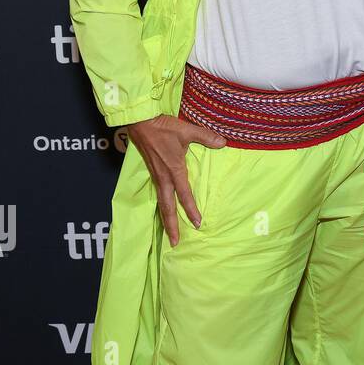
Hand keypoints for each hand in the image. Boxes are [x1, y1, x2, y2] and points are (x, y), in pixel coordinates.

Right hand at [126, 114, 225, 247]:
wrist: (140, 122)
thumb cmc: (163, 127)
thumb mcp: (187, 130)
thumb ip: (206, 137)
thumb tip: (223, 143)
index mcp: (173, 170)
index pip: (184, 195)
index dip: (191, 209)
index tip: (198, 223)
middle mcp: (164, 177)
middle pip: (167, 207)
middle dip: (171, 226)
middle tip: (174, 242)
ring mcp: (157, 176)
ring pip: (161, 203)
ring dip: (165, 219)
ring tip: (169, 233)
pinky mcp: (153, 172)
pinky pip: (159, 194)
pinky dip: (162, 206)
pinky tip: (166, 211)